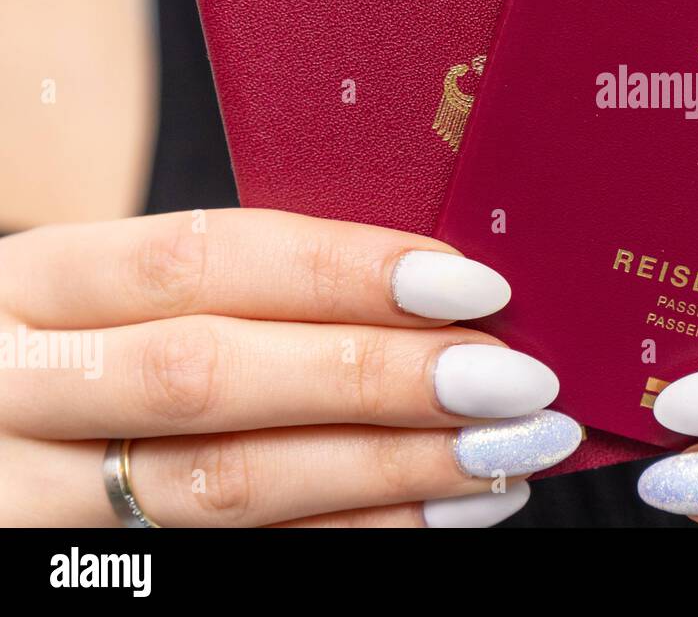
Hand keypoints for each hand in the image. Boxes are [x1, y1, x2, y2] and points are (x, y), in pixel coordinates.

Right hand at [0, 209, 577, 526]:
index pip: (204, 257)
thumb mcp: (125, 294)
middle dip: (380, 379)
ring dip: (389, 472)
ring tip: (503, 455)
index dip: (346, 269)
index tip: (471, 285)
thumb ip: (252, 288)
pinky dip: (355, 536)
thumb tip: (442, 293)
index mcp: (42, 284)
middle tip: (513, 380)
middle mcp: (24, 389)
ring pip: (226, 486)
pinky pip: (237, 561)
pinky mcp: (87, 576)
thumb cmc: (94, 345)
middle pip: (212, 377)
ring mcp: (39, 500)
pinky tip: (441, 515)